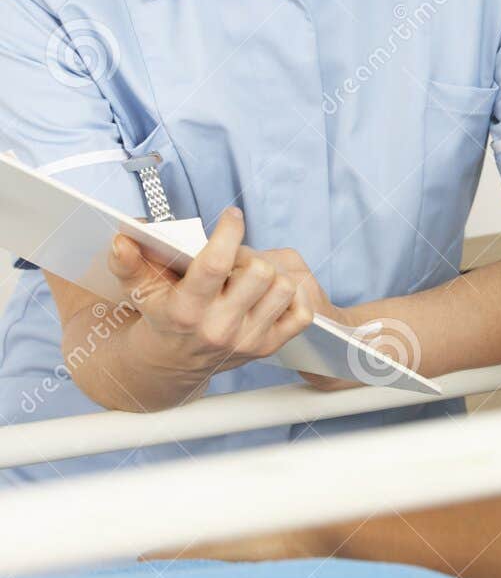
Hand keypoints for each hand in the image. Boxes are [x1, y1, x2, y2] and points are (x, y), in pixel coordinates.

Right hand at [107, 207, 319, 378]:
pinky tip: (269, 292)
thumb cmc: (160, 313)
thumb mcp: (138, 288)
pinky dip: (293, 297)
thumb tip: (122, 239)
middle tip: (235, 257)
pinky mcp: (268, 348)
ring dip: (271, 274)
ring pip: (284, 288)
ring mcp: (247, 340)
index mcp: (186, 311)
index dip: (229, 232)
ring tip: (248, 276)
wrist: (172, 362)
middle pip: (260, 272)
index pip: (216, 264)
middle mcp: (220, 328)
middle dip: (249, 255)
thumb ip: (127, 262)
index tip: (232, 215)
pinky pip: (302, 314)